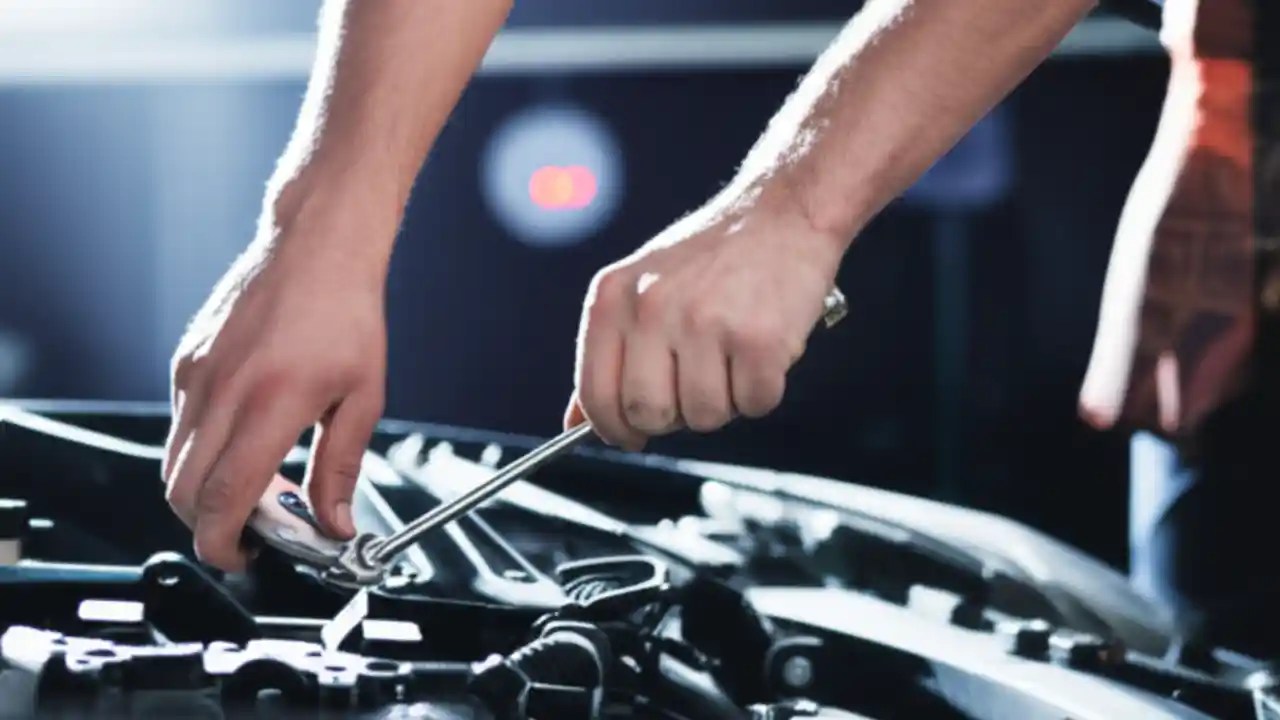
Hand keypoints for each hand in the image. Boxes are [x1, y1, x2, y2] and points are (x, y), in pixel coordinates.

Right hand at [164, 196, 389, 571]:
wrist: (318, 245)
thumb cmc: (347, 312)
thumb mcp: (363, 398)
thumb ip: (341, 468)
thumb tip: (336, 523)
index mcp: (269, 404)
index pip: (222, 499)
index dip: (224, 544)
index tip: (244, 558)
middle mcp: (221, 391)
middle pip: (183, 492)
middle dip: (209, 527)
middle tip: (253, 533)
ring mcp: (196, 374)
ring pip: (175, 461)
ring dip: (204, 491)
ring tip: (259, 485)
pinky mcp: (186, 360)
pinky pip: (180, 425)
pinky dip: (202, 451)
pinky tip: (246, 441)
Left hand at [565, 182, 845, 448]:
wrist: (783, 212)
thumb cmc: (713, 258)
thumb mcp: (641, 289)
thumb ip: (608, 354)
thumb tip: (574, 423)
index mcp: (613, 297)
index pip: (595, 393)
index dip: (613, 428)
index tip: (631, 435)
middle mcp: (652, 307)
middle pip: (647, 414)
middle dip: (675, 416)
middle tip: (697, 382)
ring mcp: (705, 323)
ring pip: (705, 417)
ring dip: (725, 400)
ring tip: (733, 355)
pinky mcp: (758, 339)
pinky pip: (755, 404)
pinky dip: (763, 390)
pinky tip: (762, 350)